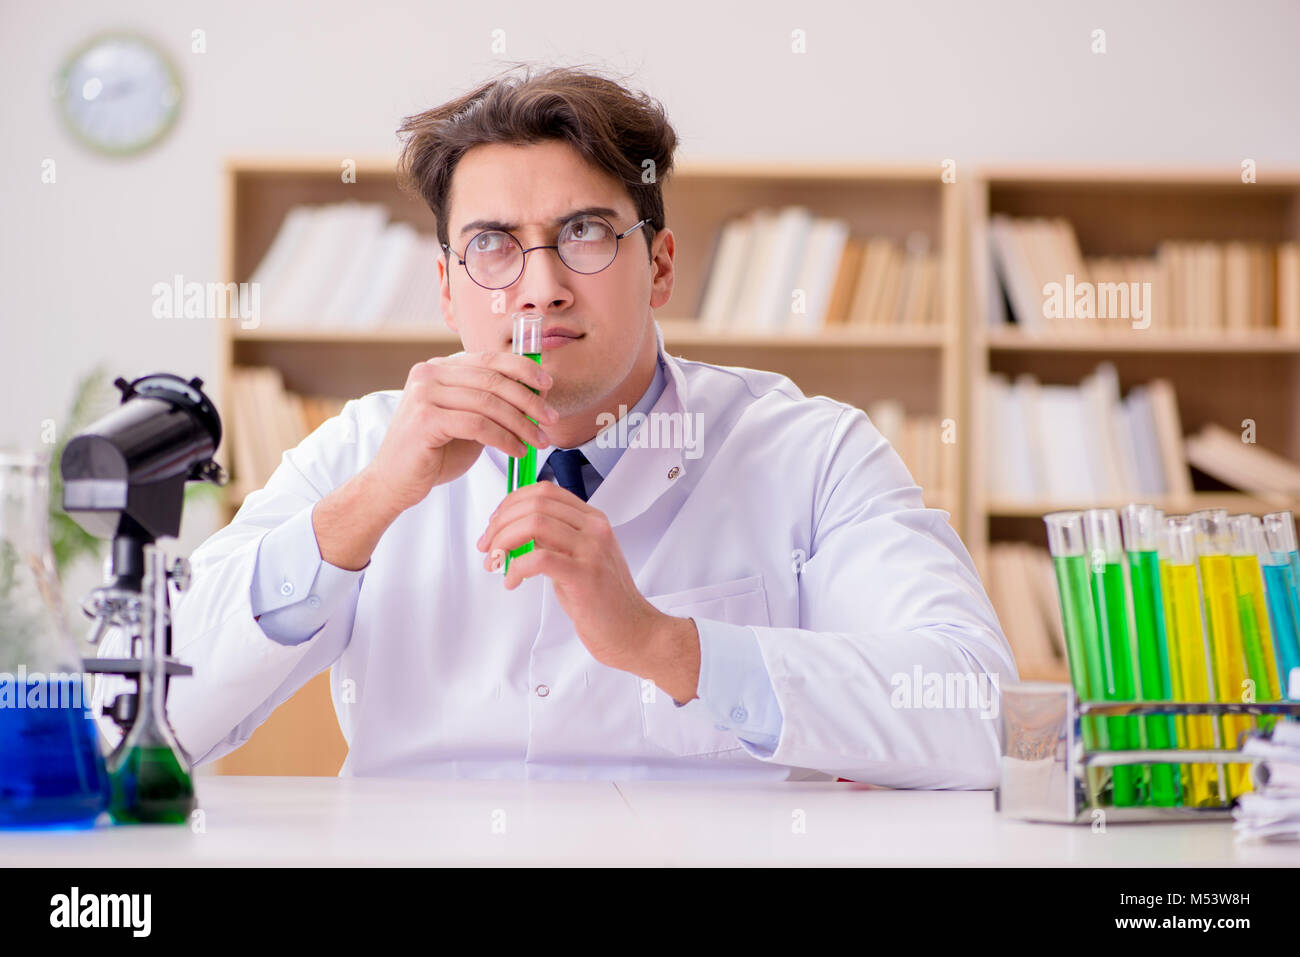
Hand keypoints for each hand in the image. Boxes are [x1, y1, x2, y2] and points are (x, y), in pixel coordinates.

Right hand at [364, 351, 558, 514]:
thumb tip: (538, 392)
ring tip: (538, 442)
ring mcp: (424, 394)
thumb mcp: (469, 421)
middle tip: (551, 420)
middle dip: (529, 400)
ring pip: (488, 403)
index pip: (489, 358)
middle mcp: (428, 373)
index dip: (523, 368)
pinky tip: (517, 451)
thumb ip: (493, 403)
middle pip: (493, 379)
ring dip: (521, 424)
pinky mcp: (424, 419)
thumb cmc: (434, 453)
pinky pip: (477, 424)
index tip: (548, 385)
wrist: (394, 482)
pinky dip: (504, 438)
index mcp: (439, 367)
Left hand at [475, 481, 689, 683]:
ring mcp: (591, 550)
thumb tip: (517, 529)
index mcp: (592, 520)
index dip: (512, 502)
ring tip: (495, 563)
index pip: (545, 491)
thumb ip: (555, 539)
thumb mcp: (579, 558)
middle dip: (500, 523)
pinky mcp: (584, 575)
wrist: (632, 631)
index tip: (495, 523)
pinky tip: (512, 582)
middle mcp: (594, 528)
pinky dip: (516, 568)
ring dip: (504, 541)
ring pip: (535, 524)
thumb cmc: (602, 600)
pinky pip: (539, 558)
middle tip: (487, 546)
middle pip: (536, 504)